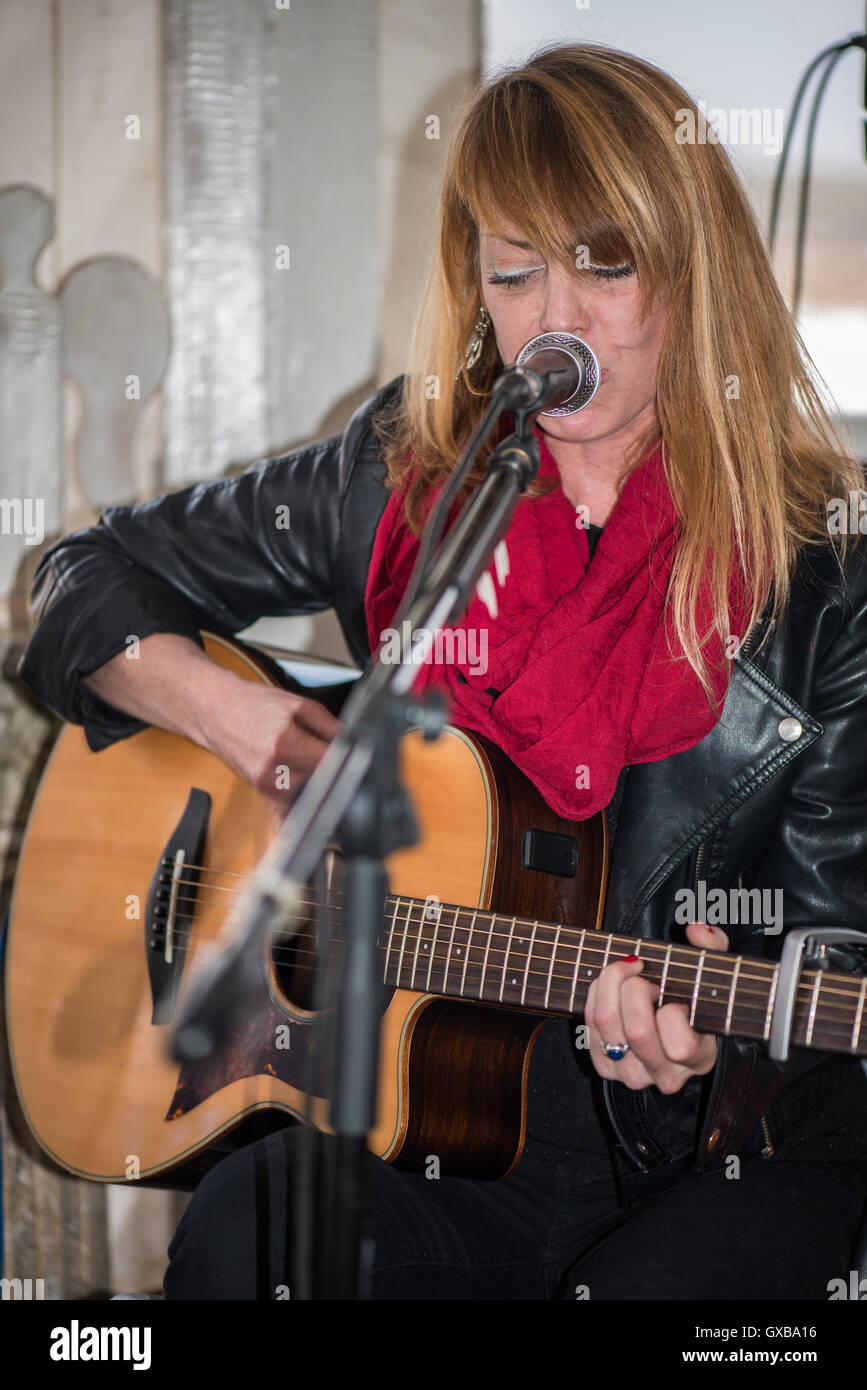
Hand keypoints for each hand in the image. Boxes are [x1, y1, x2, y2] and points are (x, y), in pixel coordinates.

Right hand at [204, 680, 341, 824]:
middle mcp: (274, 770)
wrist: (218, 713)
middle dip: (339, 777)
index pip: (330, 764)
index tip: (360, 760)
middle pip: (322, 785)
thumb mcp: (298, 704)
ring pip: (310, 800)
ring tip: (331, 778)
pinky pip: (285, 818)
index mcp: (284, 744)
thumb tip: (354, 744)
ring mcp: (266, 786)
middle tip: (350, 769)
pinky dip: (300, 824)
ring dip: (324, 793)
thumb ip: (329, 726)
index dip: (350, 762)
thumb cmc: (254, 706)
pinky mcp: (263, 794)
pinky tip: (313, 838)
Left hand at [584, 921, 729, 1092]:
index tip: (676, 997)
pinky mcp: (605, 1067)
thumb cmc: (693, 995)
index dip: (672, 1011)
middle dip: (636, 987)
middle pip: (637, 1030)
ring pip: (607, 1022)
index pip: (680, 1045)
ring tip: (629, 977)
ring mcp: (633, 1075)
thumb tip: (696, 929)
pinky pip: (590, 1023)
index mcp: (699, 1058)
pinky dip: (596, 994)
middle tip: (644, 976)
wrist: (669, 1019)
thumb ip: (713, 945)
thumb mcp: (712, 969)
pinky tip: (612, 987)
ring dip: (612, 984)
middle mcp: (666, 1075)